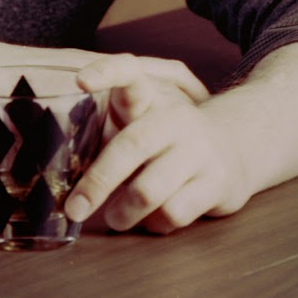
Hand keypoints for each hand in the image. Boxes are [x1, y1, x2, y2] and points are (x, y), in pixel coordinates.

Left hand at [64, 54, 249, 234]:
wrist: (238, 146)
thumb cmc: (169, 141)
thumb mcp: (143, 123)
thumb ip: (109, 136)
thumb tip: (60, 175)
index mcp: (153, 97)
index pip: (130, 73)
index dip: (106, 72)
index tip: (80, 80)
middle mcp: (177, 118)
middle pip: (132, 146)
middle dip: (97, 182)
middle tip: (74, 209)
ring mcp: (200, 149)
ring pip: (149, 190)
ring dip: (124, 213)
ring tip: (115, 218)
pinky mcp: (217, 181)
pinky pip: (173, 213)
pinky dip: (155, 224)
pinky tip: (153, 219)